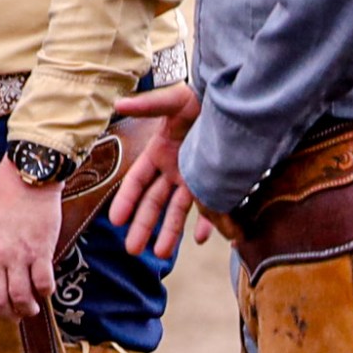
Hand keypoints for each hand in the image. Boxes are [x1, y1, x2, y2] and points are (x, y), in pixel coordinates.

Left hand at [0, 158, 61, 318]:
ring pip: (21, 297)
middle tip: (14, 315)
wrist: (27, 177)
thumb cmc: (1, 195)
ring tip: (31, 308)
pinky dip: (45, 292)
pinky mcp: (41, 251)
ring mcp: (19, 256)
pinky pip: (43, 283)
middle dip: (6, 313)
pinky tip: (46, 290)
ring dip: (26, 309)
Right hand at [109, 83, 219, 258]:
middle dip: (142, 226)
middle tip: (132, 250)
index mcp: (158, 152)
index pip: (136, 181)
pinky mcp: (217, 182)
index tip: (116, 220)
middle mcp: (173, 169)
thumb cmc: (202, 97)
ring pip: (178, 211)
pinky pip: (211, 207)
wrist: (236, 100)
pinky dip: (208, 224)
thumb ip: (147, 105)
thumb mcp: (173, 99)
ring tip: (160, 254)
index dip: (125, 200)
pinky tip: (202, 240)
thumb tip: (117, 104)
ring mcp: (195, 178)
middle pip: (154, 202)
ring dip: (169, 232)